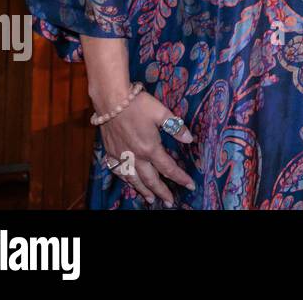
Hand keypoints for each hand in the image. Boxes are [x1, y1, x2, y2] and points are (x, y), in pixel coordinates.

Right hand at [98, 91, 194, 206]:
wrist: (111, 100)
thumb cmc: (138, 104)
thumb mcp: (162, 112)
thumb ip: (176, 127)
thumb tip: (189, 139)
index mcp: (150, 148)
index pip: (168, 168)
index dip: (180, 178)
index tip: (190, 185)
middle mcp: (136, 156)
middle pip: (150, 179)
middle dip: (161, 191)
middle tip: (169, 201)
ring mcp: (122, 156)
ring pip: (133, 179)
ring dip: (143, 190)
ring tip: (150, 199)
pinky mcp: (111, 152)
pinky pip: (118, 171)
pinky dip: (125, 179)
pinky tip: (129, 182)